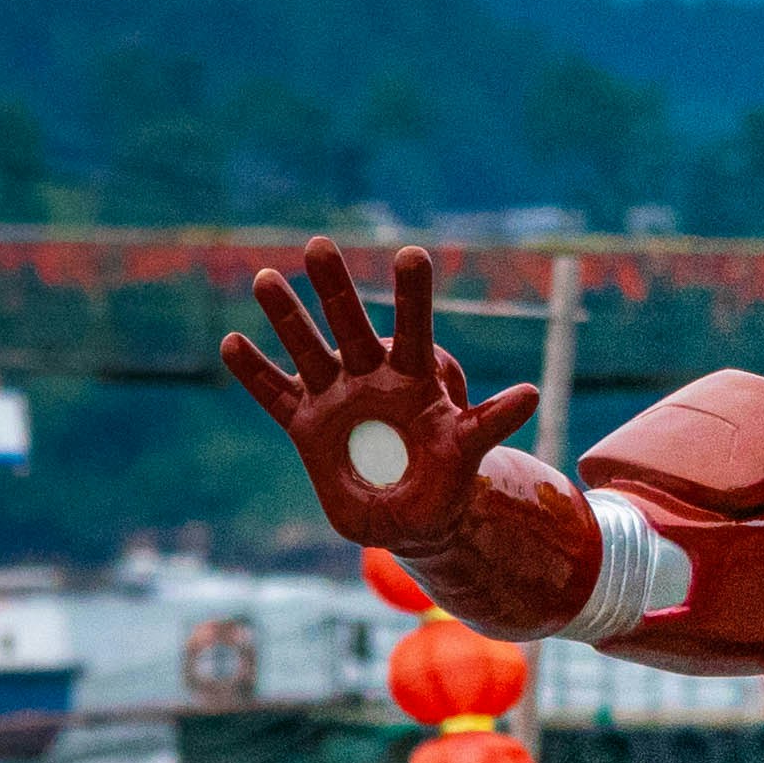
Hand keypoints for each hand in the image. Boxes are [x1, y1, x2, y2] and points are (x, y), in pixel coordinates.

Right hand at [219, 241, 538, 553]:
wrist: (412, 517)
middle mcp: (371, 377)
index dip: (412, 296)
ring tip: (265, 277)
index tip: (412, 255)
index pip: (413, 329)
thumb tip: (533, 394)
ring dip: (286, 317)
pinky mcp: (306, 424)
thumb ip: (490, 423)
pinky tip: (230, 343)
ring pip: (307, 349)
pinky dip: (254, 373)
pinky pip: (275, 395)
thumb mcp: (468, 451)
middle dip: (334, 288)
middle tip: (318, 245)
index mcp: (413, 378)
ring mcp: (335, 397)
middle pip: (350, 325)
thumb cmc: (444, 477)